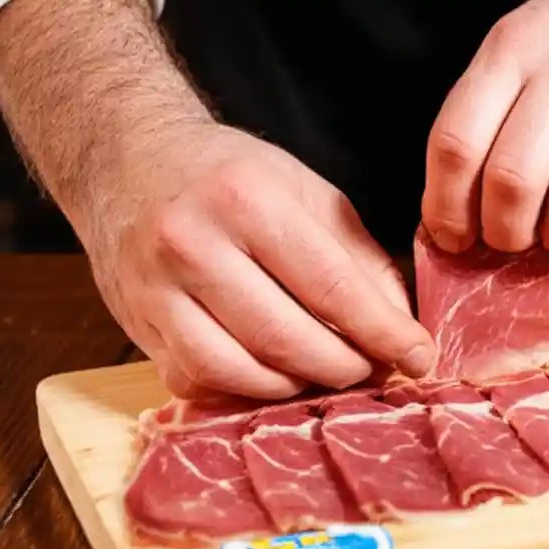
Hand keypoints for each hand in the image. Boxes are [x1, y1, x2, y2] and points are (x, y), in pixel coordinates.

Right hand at [79, 122, 434, 399]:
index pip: (331, 287)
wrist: (128, 158)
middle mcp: (192, 244)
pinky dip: (247, 389)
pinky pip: (199, 382)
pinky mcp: (136, 327)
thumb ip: (360, 260)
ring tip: (327, 371)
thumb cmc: (231, 176)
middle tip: (374, 369)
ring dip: (298, 386)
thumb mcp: (308, 194)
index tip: (420, 357)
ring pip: (240, 371)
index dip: (383, 333)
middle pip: (286, 338)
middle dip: (345, 367)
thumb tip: (401, 331)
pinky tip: (274, 373)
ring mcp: (155, 290)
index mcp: (246, 199)